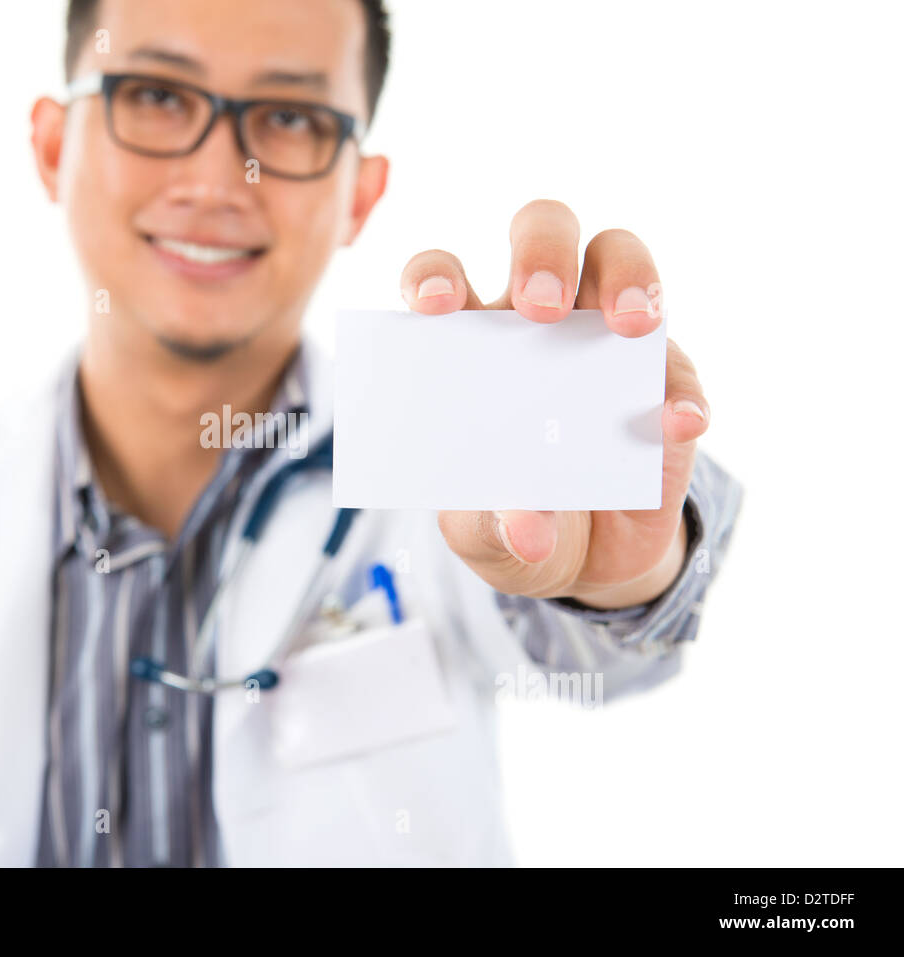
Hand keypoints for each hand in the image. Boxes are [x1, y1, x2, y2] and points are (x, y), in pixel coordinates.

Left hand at [402, 199, 707, 607]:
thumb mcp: (487, 535)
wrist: (582, 563)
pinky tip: (678, 424)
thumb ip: (494, 524)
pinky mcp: (666, 379)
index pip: (442, 278)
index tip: (435, 306)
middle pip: (541, 233)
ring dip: (630, 277)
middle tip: (543, 308)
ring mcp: (605, 338)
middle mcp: (535, 319)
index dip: (435, 276)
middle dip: (543, 253)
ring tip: (630, 326)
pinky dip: (681, 392)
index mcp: (467, 342)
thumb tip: (527, 529)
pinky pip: (678, 366)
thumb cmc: (508, 522)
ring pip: (619, 258)